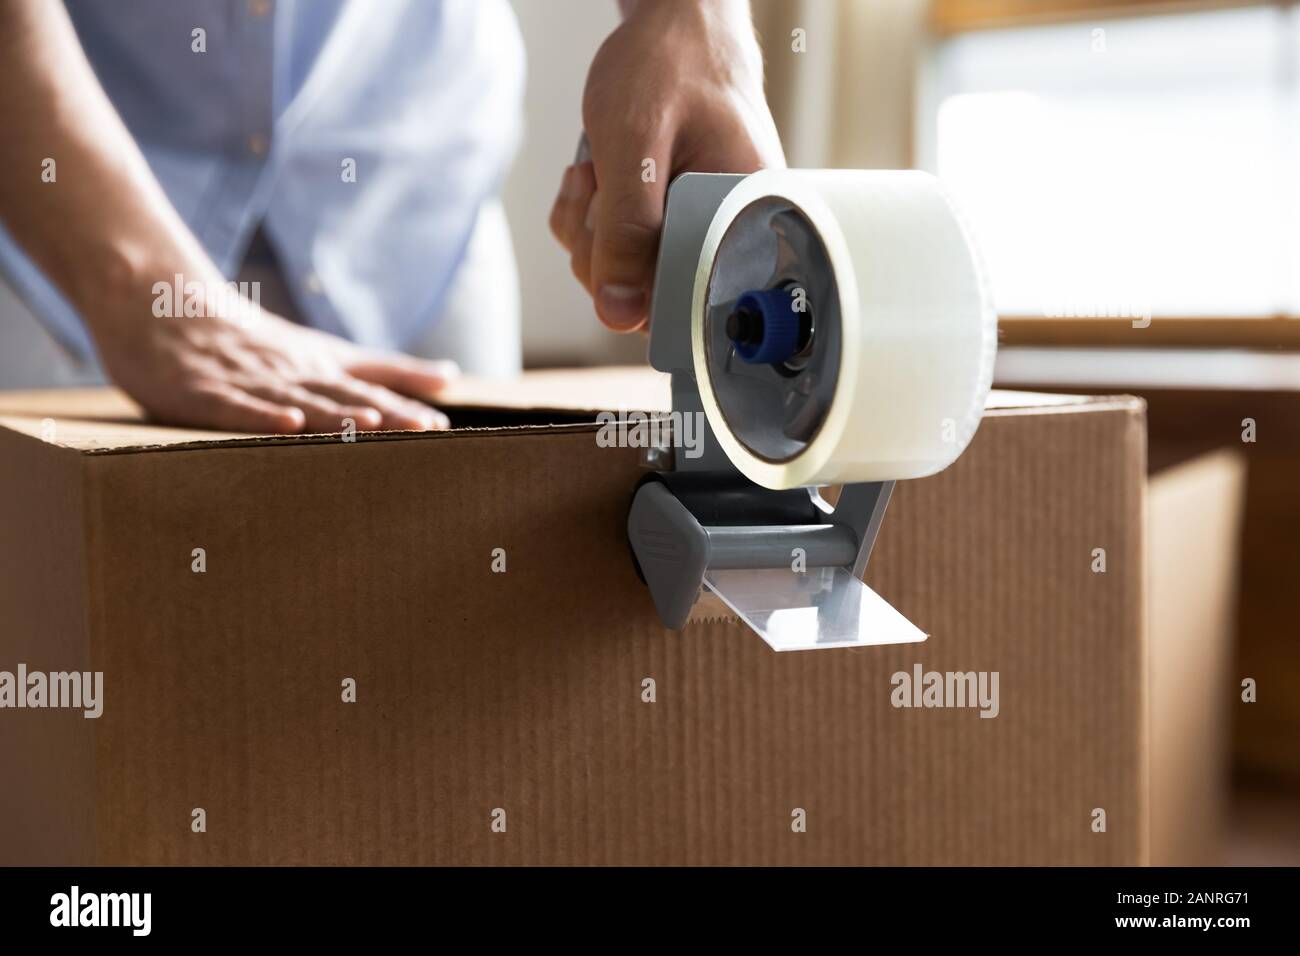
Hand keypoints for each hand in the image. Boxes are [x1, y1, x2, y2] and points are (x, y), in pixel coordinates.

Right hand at [91, 298, 457, 433]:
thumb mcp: (327, 350)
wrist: (163, 306)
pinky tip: (285, 423)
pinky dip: (260, 415)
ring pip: (296, 399)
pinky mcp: (205, 391)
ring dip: (332, 412)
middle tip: (422, 431)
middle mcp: (291, 373)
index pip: (370, 388)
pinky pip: (234, 407)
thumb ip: (386, 368)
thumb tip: (451, 377)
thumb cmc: (254, 339)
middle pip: (342, 394)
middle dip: (383, 414)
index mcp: (321, 366)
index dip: (405, 408)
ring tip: (369, 423)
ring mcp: (249, 381)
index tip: (443, 427)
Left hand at [549, 0, 784, 331]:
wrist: (677, 25)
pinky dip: (590, 220)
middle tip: (598, 187)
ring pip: (624, 276)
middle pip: (649, 297)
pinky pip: (616, 251)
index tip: (608, 232)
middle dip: (601, 250)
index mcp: (742, 219)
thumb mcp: (634, 143)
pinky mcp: (670, 224)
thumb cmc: (670, 65)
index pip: (688, 303)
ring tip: (598, 172)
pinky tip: (598, 177)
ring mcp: (697, 231)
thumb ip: (626, 229)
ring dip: (590, 230)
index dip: (634, 287)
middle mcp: (728, 234)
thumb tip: (617, 313)